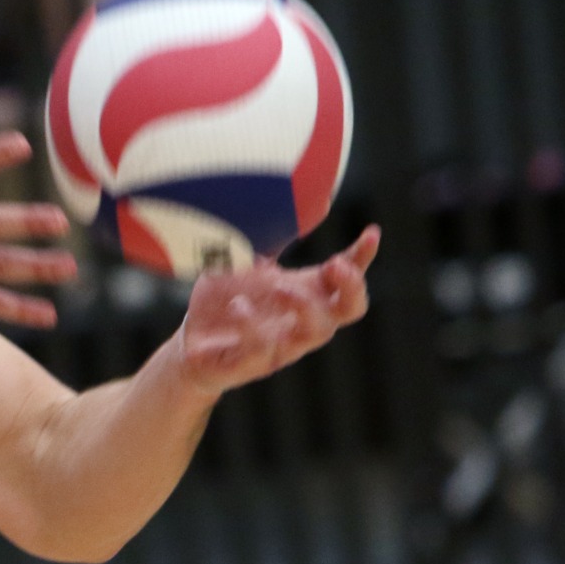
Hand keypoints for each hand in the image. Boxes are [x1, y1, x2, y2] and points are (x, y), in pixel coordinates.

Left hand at [174, 227, 379, 395]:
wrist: (193, 342)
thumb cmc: (227, 298)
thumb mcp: (246, 263)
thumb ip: (267, 238)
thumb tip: (290, 199)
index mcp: (307, 295)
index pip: (347, 279)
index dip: (363, 258)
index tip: (371, 233)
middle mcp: (303, 322)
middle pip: (350, 310)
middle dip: (351, 288)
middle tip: (334, 264)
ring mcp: (282, 346)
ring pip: (315, 333)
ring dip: (304, 307)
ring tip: (280, 286)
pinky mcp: (252, 364)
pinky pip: (261, 350)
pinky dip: (252, 326)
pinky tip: (238, 306)